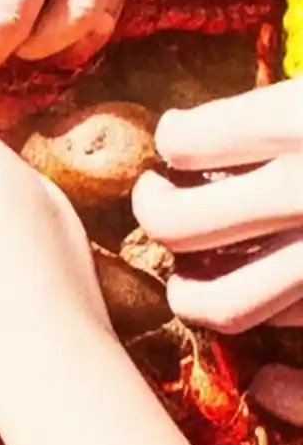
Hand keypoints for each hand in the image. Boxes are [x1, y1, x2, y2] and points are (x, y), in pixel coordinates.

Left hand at [132, 79, 302, 333]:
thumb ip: (285, 106)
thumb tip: (205, 126)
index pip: (186, 141)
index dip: (175, 137)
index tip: (179, 136)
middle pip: (177, 225)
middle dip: (156, 209)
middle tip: (159, 196)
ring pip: (222, 302)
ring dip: (193, 289)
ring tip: (192, 269)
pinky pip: (288, 336)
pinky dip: (269, 337)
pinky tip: (262, 328)